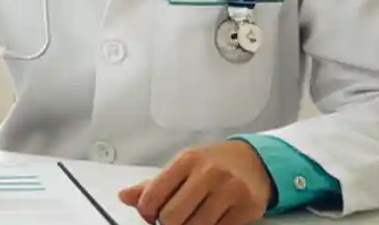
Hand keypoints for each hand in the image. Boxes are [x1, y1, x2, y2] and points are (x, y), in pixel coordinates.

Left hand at [118, 141, 274, 224]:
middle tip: (172, 220)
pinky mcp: (247, 208)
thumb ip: (153, 184)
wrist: (254, 161)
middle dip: (167, 223)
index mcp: (187, 160)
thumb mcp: (181, 166)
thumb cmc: (213, 164)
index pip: (153, 194)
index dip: (147, 211)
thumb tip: (124, 196)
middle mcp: (209, 173)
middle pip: (172, 216)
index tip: (150, 214)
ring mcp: (230, 190)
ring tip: (191, 218)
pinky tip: (210, 219)